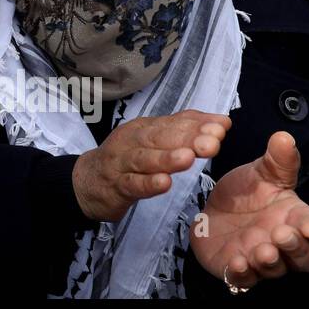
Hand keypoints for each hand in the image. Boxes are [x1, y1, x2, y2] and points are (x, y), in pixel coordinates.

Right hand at [72, 110, 230, 222]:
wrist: (87, 182)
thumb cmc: (126, 160)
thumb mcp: (151, 141)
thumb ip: (182, 131)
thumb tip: (220, 121)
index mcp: (143, 128)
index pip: (171, 123)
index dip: (196, 124)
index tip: (222, 125)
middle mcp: (131, 141)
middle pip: (159, 138)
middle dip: (187, 138)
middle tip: (213, 141)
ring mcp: (121, 164)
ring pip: (144, 160)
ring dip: (166, 158)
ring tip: (188, 158)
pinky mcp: (115, 187)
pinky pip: (132, 185)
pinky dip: (147, 184)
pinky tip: (164, 183)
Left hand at [191, 131, 308, 287]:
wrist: (212, 212)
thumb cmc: (245, 195)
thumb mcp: (259, 173)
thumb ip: (276, 160)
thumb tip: (284, 136)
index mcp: (294, 218)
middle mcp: (282, 243)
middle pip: (303, 256)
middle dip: (294, 247)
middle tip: (281, 233)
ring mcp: (262, 259)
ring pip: (276, 269)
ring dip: (270, 261)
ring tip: (261, 249)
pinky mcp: (238, 271)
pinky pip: (245, 280)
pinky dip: (243, 274)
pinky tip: (236, 263)